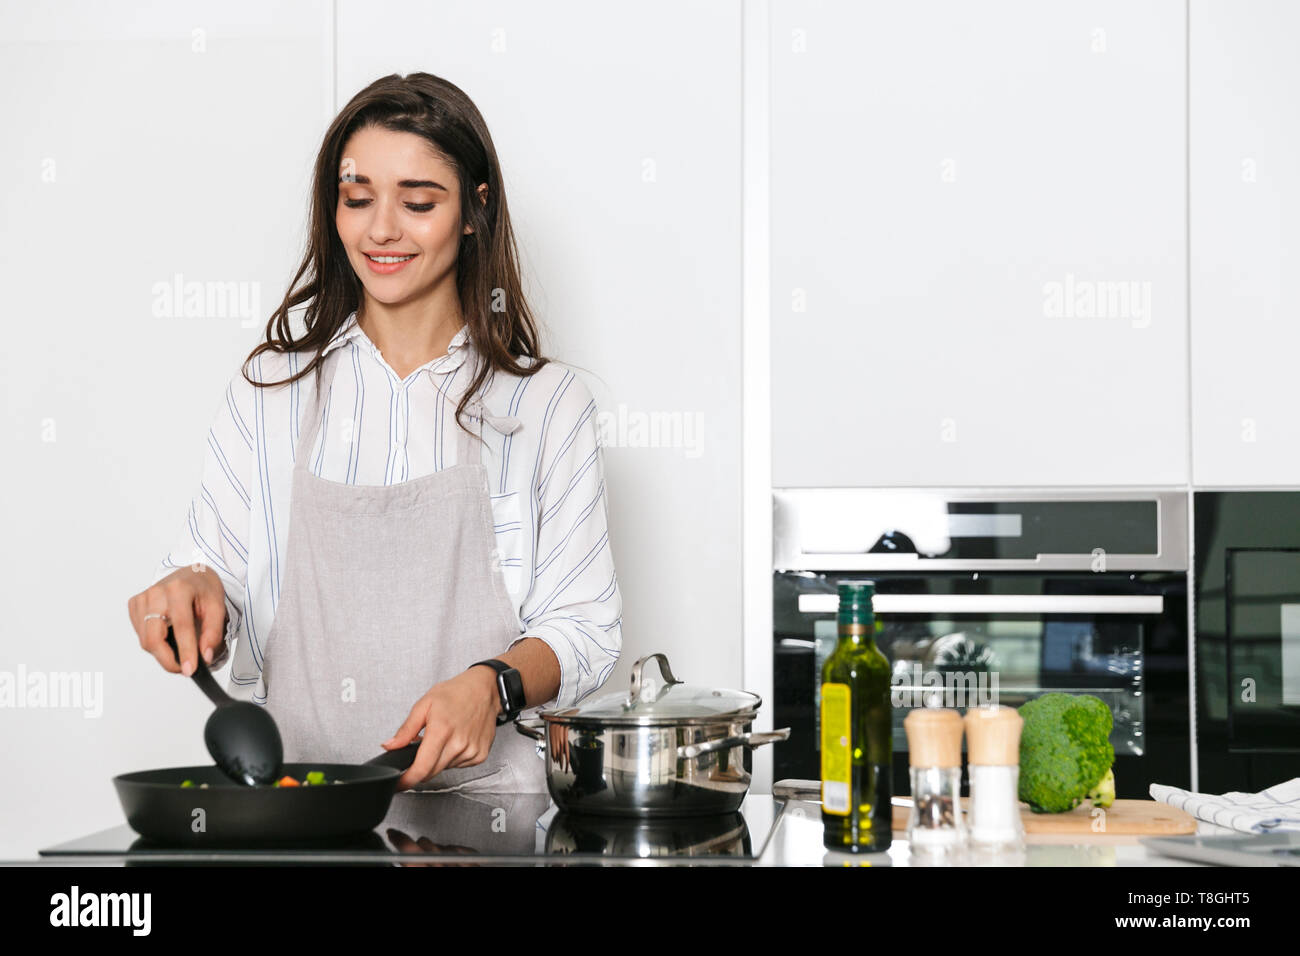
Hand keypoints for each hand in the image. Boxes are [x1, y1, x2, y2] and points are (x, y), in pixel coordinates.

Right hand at [127, 567, 227, 675]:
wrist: (190, 574)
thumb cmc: (204, 589)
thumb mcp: (218, 606)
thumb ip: (213, 632)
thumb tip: (205, 656)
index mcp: (179, 589)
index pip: (181, 627)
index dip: (186, 651)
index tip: (189, 670)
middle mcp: (156, 592)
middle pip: (154, 638)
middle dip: (168, 660)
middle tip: (185, 668)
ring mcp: (142, 598)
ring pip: (145, 640)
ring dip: (163, 653)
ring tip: (181, 651)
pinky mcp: (134, 605)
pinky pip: (141, 634)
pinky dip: (155, 642)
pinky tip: (168, 636)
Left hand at [382, 666, 501, 789]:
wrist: (484, 690)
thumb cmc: (456, 693)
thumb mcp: (424, 704)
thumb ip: (406, 729)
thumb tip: (390, 746)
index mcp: (442, 730)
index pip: (422, 768)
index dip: (407, 780)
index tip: (400, 784)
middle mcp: (459, 744)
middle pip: (431, 772)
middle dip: (421, 766)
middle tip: (423, 747)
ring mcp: (471, 751)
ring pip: (445, 768)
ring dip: (438, 759)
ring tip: (444, 737)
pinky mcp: (480, 755)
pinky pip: (459, 765)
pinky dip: (452, 757)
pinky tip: (457, 740)